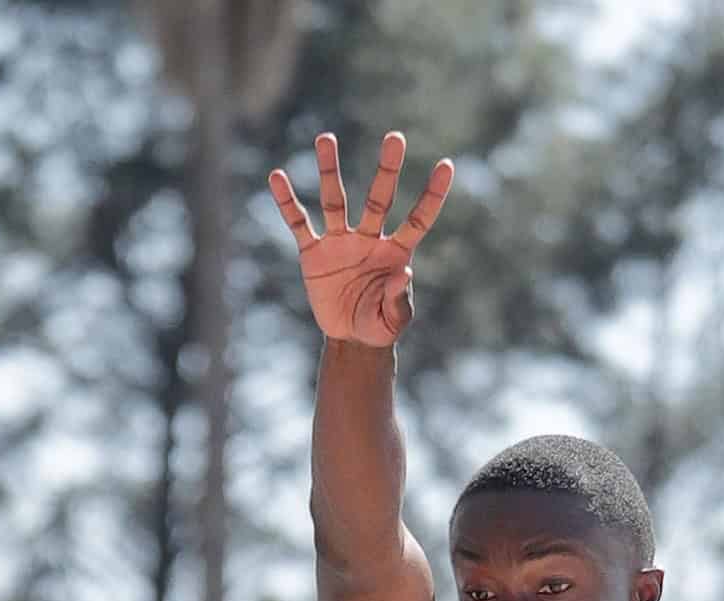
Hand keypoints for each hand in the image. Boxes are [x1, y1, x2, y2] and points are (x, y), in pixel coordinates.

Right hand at [268, 130, 452, 345]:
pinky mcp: (313, 253)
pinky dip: (287, 203)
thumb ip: (399, 299)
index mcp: (396, 253)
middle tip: (396, 138)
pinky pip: (299, 223)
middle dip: (387, 169)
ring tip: (326, 138)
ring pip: (335, 199)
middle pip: (379, 197)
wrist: (351, 339)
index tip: (446, 165)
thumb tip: (404, 271)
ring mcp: (340, 242)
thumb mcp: (394, 320)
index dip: (432, 195)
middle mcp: (369, 239)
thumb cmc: (379, 326)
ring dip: (329, 170)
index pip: (418, 219)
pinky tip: (277, 177)